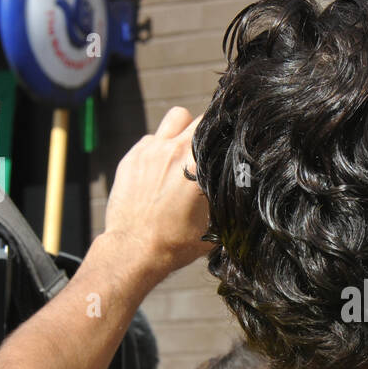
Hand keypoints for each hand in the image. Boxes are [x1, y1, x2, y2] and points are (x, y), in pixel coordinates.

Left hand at [103, 107, 212, 277]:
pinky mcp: (130, 158)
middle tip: (202, 150)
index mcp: (197, 164)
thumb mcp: (212, 225)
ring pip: (172, 120)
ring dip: (179, 130)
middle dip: (201, 130)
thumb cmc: (174, 243)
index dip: (222, 131)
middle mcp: (173, 150)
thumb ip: (223, 201)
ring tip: (180, 152)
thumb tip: (237, 194)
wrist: (134, 251)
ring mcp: (149, 151)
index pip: (216, 127)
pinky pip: (150, 139)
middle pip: (194, 117)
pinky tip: (159, 169)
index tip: (225, 140)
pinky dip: (157, 148)